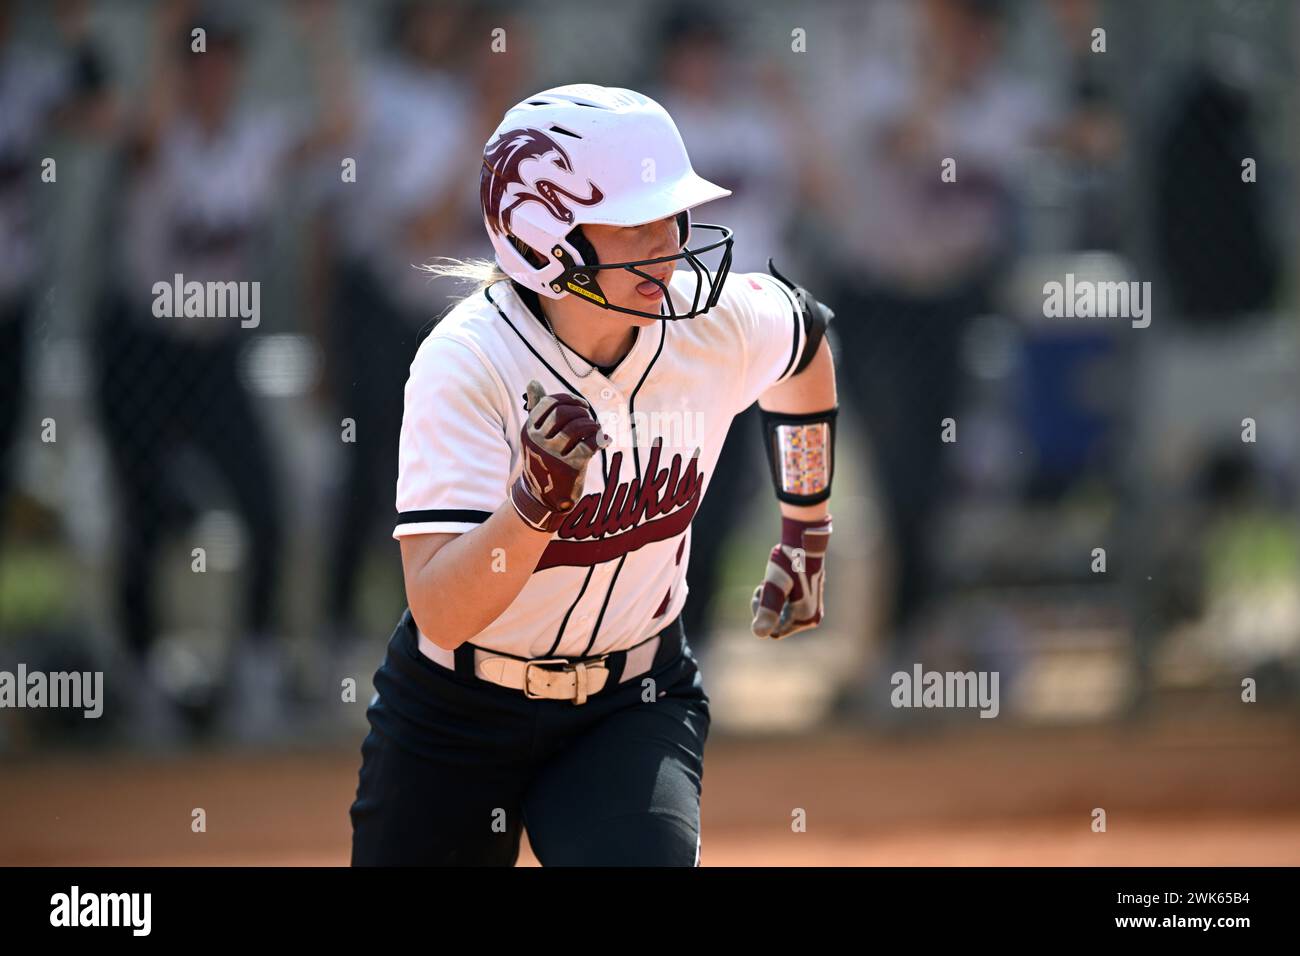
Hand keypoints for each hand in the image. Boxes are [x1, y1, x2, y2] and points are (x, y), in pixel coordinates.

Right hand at [510, 380, 609, 532]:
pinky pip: (589, 445)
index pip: (550, 403)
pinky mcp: (569, 468)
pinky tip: (604, 441)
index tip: (581, 406)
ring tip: (596, 429)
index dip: (570, 399)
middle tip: (589, 418)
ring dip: (592, 425)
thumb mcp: (535, 436)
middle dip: (581, 411)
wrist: (542, 497)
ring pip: (578, 427)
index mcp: (529, 430)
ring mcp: (553, 455)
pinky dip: (601, 440)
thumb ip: (536, 409)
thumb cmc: (543, 459)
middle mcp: (537, 442)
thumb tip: (533, 383)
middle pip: (564, 413)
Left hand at [751, 515, 831, 638]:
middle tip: (763, 585)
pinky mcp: (813, 602)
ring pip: (783, 616)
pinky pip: (790, 609)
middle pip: (779, 624)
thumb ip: (768, 609)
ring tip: (770, 582)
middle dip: (768, 607)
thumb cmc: (788, 561)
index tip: (761, 592)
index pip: (773, 631)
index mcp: (804, 618)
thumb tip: (758, 634)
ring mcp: (814, 611)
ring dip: (773, 601)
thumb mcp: (774, 584)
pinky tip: (781, 581)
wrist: (804, 543)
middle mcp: (813, 618)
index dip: (762, 615)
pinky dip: (782, 598)